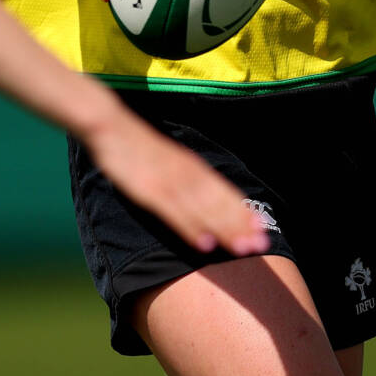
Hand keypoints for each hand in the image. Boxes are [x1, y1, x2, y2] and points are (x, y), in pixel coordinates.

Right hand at [85, 114, 269, 256]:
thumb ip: (188, 175)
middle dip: (240, 225)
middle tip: (261, 244)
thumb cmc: (139, 147)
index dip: (244, 210)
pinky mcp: (150, 190)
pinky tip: (204, 244)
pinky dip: (191, 229)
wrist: (112, 126)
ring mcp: (169, 182)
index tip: (264, 229)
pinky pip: (174, 213)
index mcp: (193, 165)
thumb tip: (205, 196)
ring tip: (242, 249)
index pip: (225, 190)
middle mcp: (186, 173)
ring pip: (203, 210)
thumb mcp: (169, 159)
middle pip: (219, 203)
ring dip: (224, 230)